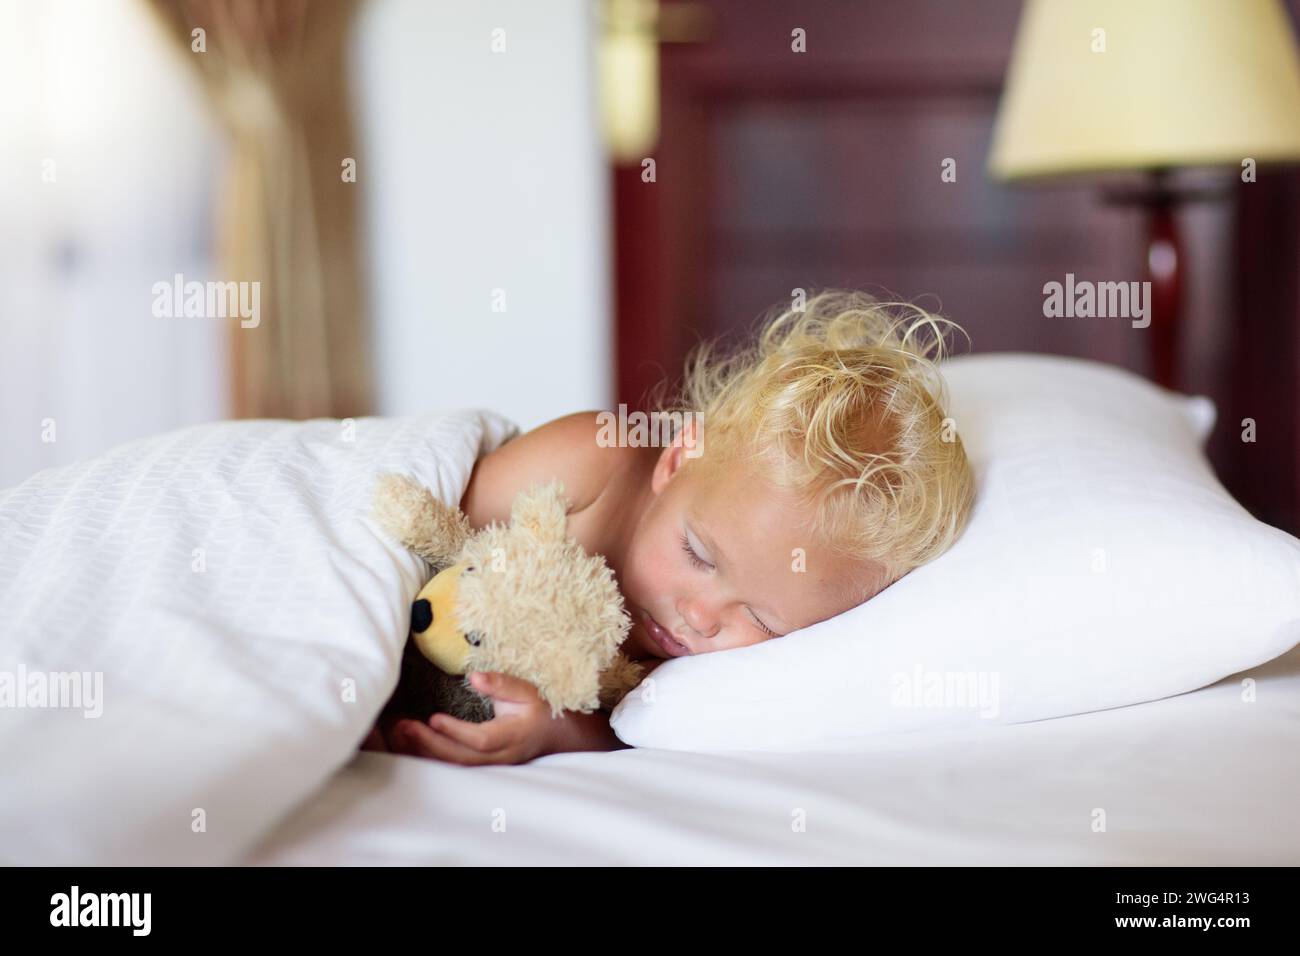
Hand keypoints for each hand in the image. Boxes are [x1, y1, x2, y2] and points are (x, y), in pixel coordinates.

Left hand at [386, 672, 559, 765]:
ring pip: (454, 766)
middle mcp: (499, 756)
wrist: (550, 734)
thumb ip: (502, 684)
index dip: (457, 732)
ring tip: (400, 732)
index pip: (481, 740)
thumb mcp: (527, 690)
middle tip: (405, 726)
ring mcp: (489, 765)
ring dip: (425, 751)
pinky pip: (451, 764)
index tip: (433, 718)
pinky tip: (408, 742)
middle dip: (431, 744)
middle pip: (462, 758)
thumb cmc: (537, 709)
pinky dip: (429, 755)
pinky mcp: (478, 765)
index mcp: (512, 736)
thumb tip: (474, 677)